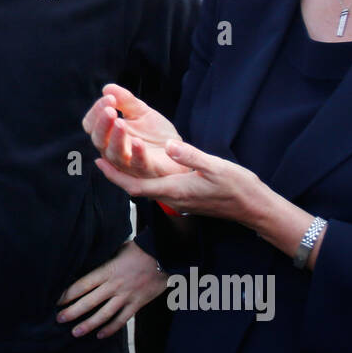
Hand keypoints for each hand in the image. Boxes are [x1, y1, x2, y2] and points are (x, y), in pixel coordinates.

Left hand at [57, 241, 167, 337]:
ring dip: (89, 324)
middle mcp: (114, 285)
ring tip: (75, 332)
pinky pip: (122, 319)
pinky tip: (100, 335)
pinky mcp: (138, 303)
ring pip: (104, 314)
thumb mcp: (117, 250)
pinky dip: (111, 328)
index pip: (83, 284)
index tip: (57, 301)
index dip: (68, 294)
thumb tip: (90, 264)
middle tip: (59, 319)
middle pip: (89, 301)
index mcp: (107, 270)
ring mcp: (126, 295)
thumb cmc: (139, 250)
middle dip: (72, 312)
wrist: (164, 254)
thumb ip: (104, 261)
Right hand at [82, 84, 188, 179]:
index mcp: (108, 136)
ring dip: (116, 138)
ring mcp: (128, 163)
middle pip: (98, 140)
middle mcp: (113, 151)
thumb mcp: (141, 112)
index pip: (91, 125)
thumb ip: (125, 100)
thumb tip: (107, 88)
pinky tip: (138, 141)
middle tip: (110, 110)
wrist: (179, 151)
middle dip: (103, 124)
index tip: (109, 98)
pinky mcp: (147, 170)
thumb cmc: (155, 134)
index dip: (96, 111)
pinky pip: (138, 164)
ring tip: (121, 123)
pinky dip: (137, 153)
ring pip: (115, 154)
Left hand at [94, 138, 268, 227]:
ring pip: (146, 189)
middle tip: (100, 156)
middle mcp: (173, 198)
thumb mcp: (215, 166)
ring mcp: (179, 200)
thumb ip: (190, 156)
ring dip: (129, 176)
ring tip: (117, 157)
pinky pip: (157, 189)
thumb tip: (168, 145)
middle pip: (136, 188)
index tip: (98, 162)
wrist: (253, 207)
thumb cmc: (237, 186)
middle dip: (116, 174)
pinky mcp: (185, 198)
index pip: (136, 186)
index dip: (115, 176)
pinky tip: (142, 166)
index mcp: (175, 190)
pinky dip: (144, 177)